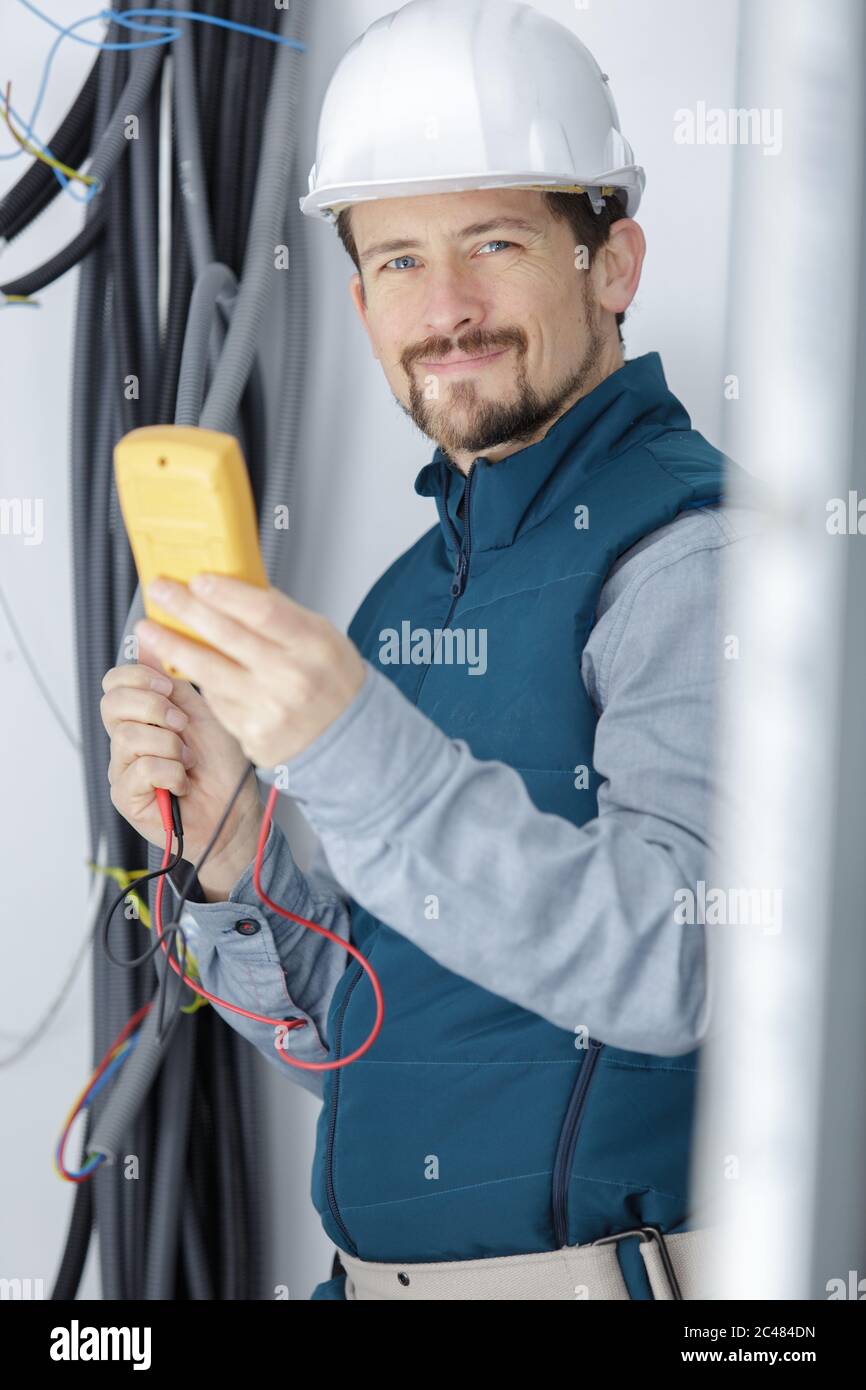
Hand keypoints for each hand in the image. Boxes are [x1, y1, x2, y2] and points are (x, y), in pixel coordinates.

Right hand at [100, 659, 264, 882]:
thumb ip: (174, 683)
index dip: (138, 677)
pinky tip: (183, 783)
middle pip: (111, 704)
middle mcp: (127, 739)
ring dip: (170, 747)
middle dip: (153, 709)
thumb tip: (149, 642)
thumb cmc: (222, 765)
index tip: (167, 687)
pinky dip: (172, 774)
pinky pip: (141, 769)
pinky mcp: (125, 796)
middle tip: (182, 725)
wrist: (234, 811)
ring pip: (129, 737)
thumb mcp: (204, 713)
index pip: (114, 683)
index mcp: (142, 715)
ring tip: (188, 760)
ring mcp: (123, 767)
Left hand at [133, 574, 366, 769]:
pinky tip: (188, 668)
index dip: (225, 593)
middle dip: (186, 610)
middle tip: (160, 591)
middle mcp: (292, 678)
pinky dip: (201, 683)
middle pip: (227, 637)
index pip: (262, 611)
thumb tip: (230, 585)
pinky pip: (217, 702)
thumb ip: (279, 612)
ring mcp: (271, 711)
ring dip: (172, 648)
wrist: (350, 735)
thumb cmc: (332, 678)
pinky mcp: (254, 736)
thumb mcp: (321, 635)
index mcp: (313, 645)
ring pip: (209, 674)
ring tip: (148, 630)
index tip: (196, 579)